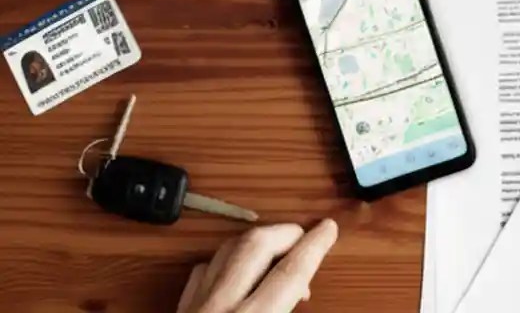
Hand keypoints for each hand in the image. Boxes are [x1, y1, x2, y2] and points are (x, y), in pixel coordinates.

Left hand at [177, 220, 338, 312]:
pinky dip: (225, 264)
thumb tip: (302, 292)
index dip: (314, 246)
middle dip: (285, 233)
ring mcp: (195, 307)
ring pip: (225, 251)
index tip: (328, 228)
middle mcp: (221, 307)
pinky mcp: (178, 311)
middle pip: (255, 246)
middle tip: (305, 238)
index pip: (290, 273)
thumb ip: (286, 311)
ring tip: (277, 255)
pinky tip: (237, 274)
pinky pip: (201, 272)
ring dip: (256, 243)